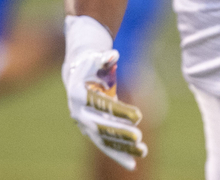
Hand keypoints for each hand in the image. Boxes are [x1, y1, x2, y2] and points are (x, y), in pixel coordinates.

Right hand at [62, 17, 146, 169]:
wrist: (77, 74)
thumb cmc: (91, 64)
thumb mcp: (96, 58)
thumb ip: (104, 59)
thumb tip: (112, 55)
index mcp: (79, 94)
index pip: (102, 105)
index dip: (120, 111)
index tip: (139, 116)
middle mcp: (78, 112)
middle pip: (101, 126)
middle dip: (121, 133)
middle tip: (139, 138)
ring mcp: (83, 124)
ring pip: (103, 140)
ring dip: (122, 148)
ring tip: (142, 151)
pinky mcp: (91, 132)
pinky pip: (104, 145)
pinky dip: (118, 155)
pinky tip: (132, 164)